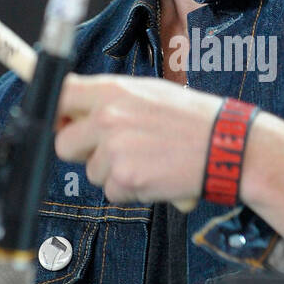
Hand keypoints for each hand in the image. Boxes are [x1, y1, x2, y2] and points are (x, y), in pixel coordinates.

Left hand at [54, 73, 223, 210]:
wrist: (227, 146)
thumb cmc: (195, 120)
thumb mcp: (151, 93)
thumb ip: (113, 100)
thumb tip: (80, 110)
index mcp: (113, 91)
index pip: (59, 94)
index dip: (56, 113)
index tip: (63, 123)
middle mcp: (107, 117)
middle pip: (63, 143)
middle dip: (83, 153)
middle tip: (112, 152)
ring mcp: (114, 149)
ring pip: (92, 172)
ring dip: (114, 174)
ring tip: (149, 161)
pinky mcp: (124, 178)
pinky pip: (112, 192)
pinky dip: (131, 191)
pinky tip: (155, 177)